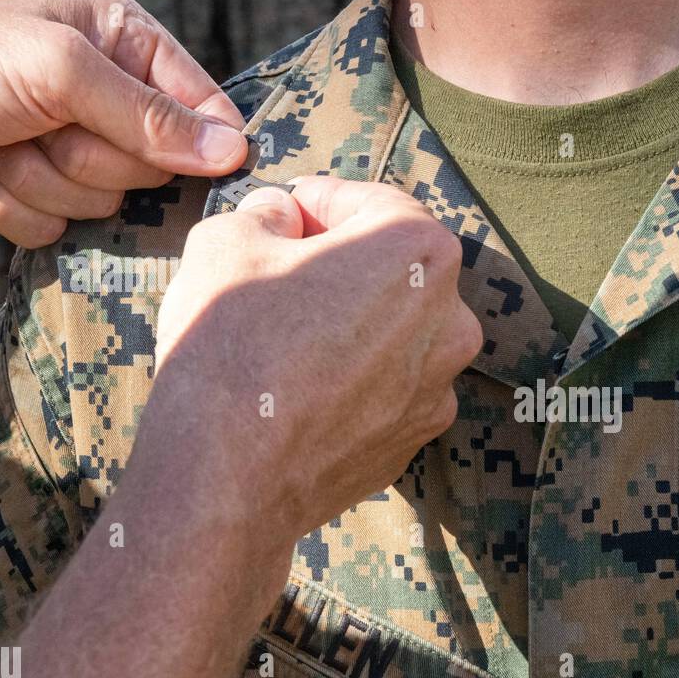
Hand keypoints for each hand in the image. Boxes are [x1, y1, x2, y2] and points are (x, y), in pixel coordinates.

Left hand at [0, 0, 247, 247]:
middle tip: (42, 127)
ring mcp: (71, 153)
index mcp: (120, 44)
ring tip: (0, 145)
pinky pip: (61, 230)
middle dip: (92, 158)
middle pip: (153, 167)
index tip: (195, 161)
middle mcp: (104, 99)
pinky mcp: (39, 199)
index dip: (198, 140)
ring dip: (45, 182)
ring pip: (106, 205)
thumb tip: (232, 151)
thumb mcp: (60, 71)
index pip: (202, 105)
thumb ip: (149, 113)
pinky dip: (15, 207)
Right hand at [141, 177, 481, 551]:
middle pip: (396, 270)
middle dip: (343, 261)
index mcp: (419, 251)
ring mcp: (439, 387)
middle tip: (281, 268)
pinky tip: (300, 387)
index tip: (287, 211)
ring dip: (352, 322)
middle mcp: (451, 319)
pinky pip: (387, 389)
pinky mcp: (415, 438)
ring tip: (286, 334)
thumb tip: (281, 216)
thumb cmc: (231, 345)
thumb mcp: (226, 242)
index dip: (322, 201)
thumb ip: (265, 213)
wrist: (229, 476)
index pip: (375, 203)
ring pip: (395, 333)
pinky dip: (354, 379)